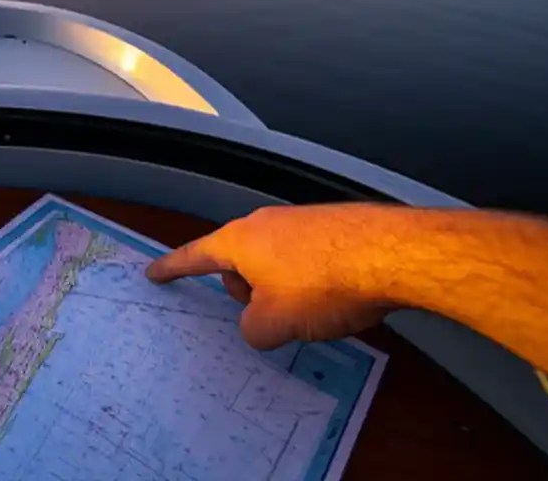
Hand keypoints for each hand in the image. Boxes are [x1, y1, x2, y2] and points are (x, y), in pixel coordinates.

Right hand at [147, 204, 404, 349]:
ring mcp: (301, 219)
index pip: (195, 256)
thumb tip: (259, 322)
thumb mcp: (273, 323)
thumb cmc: (322, 286)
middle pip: (239, 262)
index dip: (172, 268)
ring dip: (282, 287)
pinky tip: (337, 296)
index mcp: (239, 241)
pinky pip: (307, 257)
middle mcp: (265, 222)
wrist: (393, 253)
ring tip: (314, 311)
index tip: (154, 272)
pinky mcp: (334, 225)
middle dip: (247, 292)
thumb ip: (253, 328)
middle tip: (271, 319)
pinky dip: (312, 279)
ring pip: (275, 261)